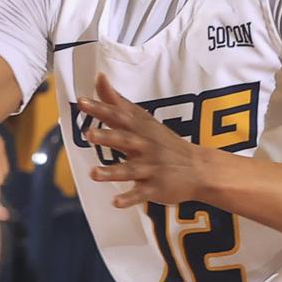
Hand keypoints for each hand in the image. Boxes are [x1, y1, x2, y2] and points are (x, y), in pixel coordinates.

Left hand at [84, 72, 216, 210]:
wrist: (198, 168)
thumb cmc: (164, 142)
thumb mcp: (143, 120)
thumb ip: (118, 102)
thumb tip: (99, 78)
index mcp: (140, 130)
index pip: (118, 116)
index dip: (101, 109)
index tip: (82, 102)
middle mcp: (144, 147)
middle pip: (124, 140)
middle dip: (107, 137)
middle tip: (88, 134)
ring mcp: (150, 169)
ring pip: (129, 170)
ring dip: (111, 172)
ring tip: (94, 174)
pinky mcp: (155, 188)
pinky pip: (140, 194)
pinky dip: (129, 199)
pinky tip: (116, 203)